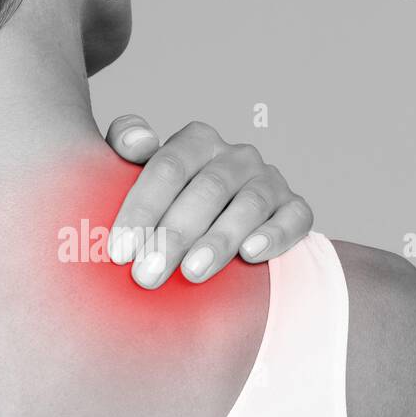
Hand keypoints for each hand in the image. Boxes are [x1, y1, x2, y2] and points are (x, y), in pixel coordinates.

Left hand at [105, 116, 313, 288]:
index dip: (142, 208)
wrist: (218, 224)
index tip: (120, 251)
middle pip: (207, 190)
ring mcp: (269, 181)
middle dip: (174, 235)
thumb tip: (137, 142)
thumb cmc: (168, 201)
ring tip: (192, 274)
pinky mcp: (295, 208)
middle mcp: (237, 156)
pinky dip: (274, 235)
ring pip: (249, 205)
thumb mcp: (139, 170)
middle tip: (148, 275)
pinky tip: (251, 255)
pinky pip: (294, 218)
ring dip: (219, 240)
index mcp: (198, 141)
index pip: (168, 167)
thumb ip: (126, 143)